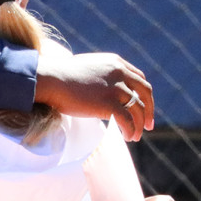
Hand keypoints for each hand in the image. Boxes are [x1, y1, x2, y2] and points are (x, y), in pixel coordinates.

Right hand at [34, 51, 154, 140]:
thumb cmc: (60, 76)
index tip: (143, 107)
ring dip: (139, 125)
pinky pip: (128, 120)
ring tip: (134, 137)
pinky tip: (127, 137)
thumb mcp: (87, 68)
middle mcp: (120, 73)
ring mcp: (116, 88)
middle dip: (149, 110)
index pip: (139, 78)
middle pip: (145, 92)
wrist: (51, 80)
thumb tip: (99, 89)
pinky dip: (130, 130)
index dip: (143, 95)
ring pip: (138, 109)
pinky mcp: (109, 103)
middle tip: (149, 125)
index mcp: (116, 63)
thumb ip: (99, 75)